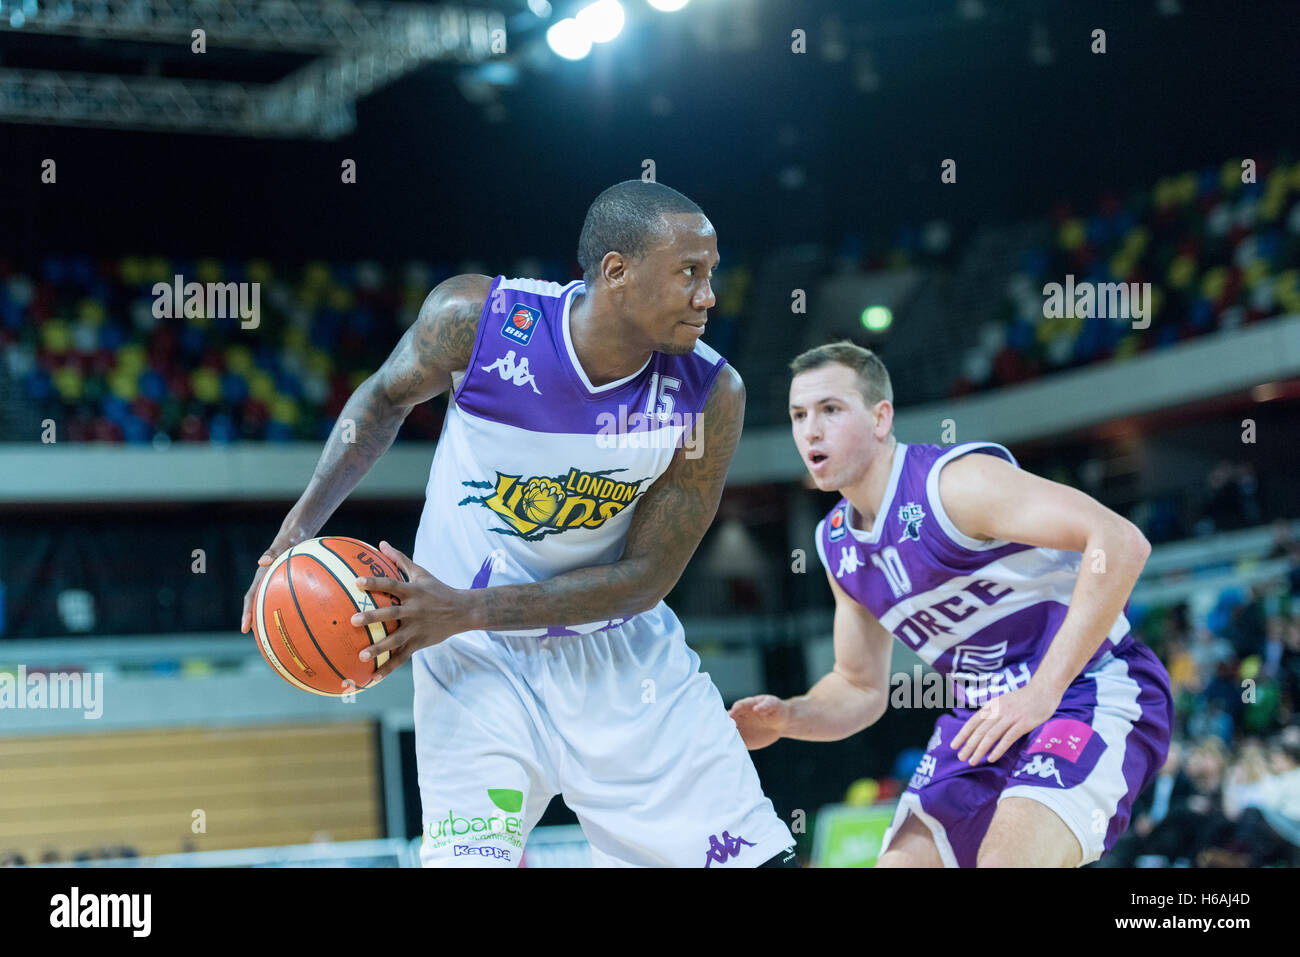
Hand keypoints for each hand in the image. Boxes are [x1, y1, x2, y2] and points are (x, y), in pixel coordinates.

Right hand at [240, 532, 306, 634]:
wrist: (298, 532)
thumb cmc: (291, 537)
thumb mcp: (283, 542)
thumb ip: (273, 551)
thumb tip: (262, 561)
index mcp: (262, 575)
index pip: (251, 597)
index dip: (247, 613)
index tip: (245, 628)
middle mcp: (267, 580)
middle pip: (258, 604)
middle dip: (256, 621)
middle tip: (258, 639)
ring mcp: (277, 581)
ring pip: (271, 602)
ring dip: (271, 616)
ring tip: (277, 635)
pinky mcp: (287, 581)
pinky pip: (287, 597)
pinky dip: (290, 607)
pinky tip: (302, 618)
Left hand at [350, 541, 471, 682]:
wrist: (463, 611)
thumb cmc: (438, 590)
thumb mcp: (421, 572)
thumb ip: (400, 559)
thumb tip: (381, 544)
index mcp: (413, 592)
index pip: (391, 585)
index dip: (375, 582)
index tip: (357, 582)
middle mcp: (414, 610)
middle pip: (391, 614)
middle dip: (373, 617)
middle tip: (354, 620)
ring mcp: (417, 629)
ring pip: (396, 640)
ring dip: (379, 648)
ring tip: (362, 655)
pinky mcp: (420, 643)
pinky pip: (402, 657)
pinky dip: (388, 668)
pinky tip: (373, 677)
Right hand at [728, 694, 789, 749]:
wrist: (781, 723)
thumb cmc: (776, 709)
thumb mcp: (773, 704)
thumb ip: (765, 706)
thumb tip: (755, 708)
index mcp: (747, 706)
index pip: (738, 707)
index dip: (734, 710)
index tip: (731, 715)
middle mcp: (740, 717)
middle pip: (729, 720)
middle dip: (725, 724)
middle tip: (725, 730)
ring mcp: (741, 728)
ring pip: (730, 732)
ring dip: (727, 737)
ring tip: (727, 742)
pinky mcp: (744, 739)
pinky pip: (737, 742)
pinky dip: (734, 746)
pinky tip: (733, 750)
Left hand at [949, 680, 1062, 765]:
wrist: (1043, 690)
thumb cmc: (1024, 698)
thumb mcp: (1003, 701)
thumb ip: (993, 712)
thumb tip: (981, 726)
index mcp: (991, 705)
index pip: (973, 722)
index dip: (962, 734)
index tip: (954, 745)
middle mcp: (998, 711)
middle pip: (979, 731)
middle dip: (968, 745)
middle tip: (960, 757)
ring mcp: (1010, 717)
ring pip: (990, 736)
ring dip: (980, 750)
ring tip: (972, 761)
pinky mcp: (1023, 723)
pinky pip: (1008, 738)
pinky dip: (998, 749)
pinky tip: (991, 758)